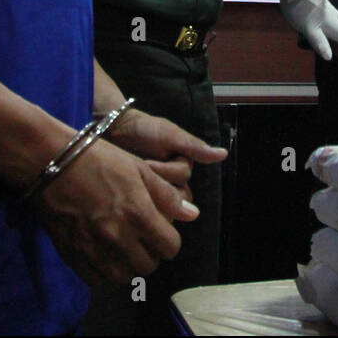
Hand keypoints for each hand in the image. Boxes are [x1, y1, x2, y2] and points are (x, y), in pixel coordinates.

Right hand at [35, 137, 196, 286]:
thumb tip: (192, 214)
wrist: (50, 162)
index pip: (170, 248)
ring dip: (129, 265)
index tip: (161, 230)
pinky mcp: (73, 255)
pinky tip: (103, 252)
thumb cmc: (98, 160)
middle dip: (151, 253)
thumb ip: (166, 195)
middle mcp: (118, 237)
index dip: (169, 239)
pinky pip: (97, 280)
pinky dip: (105, 271)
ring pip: (124, 277)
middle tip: (142, 238)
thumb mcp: (139, 169)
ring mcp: (94, 249)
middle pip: (149, 266)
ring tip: (123, 247)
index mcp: (138, 214)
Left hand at [103, 109, 227, 201]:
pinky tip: (129, 194)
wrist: (114, 131)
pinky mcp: (143, 197)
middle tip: (139, 174)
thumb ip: (194, 146)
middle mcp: (173, 180)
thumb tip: (223, 154)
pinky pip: (149, 208)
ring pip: (164, 204)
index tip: (148, 161)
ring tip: (131, 182)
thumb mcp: (169, 135)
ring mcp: (158, 190)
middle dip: (158, 184)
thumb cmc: (143, 129)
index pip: (183, 176)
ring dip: (148, 193)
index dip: (166, 171)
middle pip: (177, 194)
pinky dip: (141, 201)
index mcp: (183, 165)